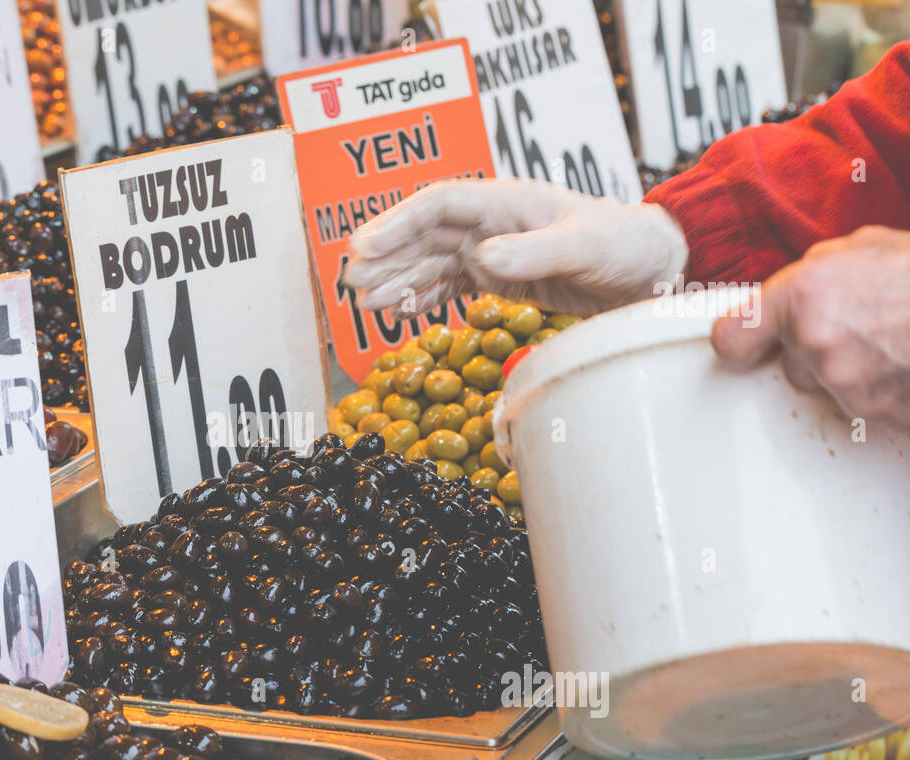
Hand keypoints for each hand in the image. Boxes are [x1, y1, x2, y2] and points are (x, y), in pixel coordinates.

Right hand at [343, 178, 687, 316]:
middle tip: (350, 283)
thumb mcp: (585, 247)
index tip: (363, 246)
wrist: (653, 269)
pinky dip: (422, 299)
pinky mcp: (499, 278)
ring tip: (363, 301)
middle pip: (423, 236)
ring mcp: (493, 251)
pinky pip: (449, 286)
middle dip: (385, 256)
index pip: (437, 204)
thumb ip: (534, 253)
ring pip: (430, 263)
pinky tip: (398, 314)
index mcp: (507, 202)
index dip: (396, 223)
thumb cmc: (625, 244)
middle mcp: (492, 223)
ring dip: (396, 280)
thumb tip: (483, 257)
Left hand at [712, 226, 909, 427]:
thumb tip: (799, 285)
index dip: (740, 341)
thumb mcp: (871, 247)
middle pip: (791, 365)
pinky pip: (866, 406)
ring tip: (897, 339)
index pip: (733, 338)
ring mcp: (848, 385)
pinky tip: (907, 361)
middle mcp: (817, 344)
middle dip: (818, 349)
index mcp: (805, 295)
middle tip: (863, 326)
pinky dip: (885, 390)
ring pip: (832, 386)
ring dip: (856, 370)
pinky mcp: (878, 415)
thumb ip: (820, 270)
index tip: (744, 344)